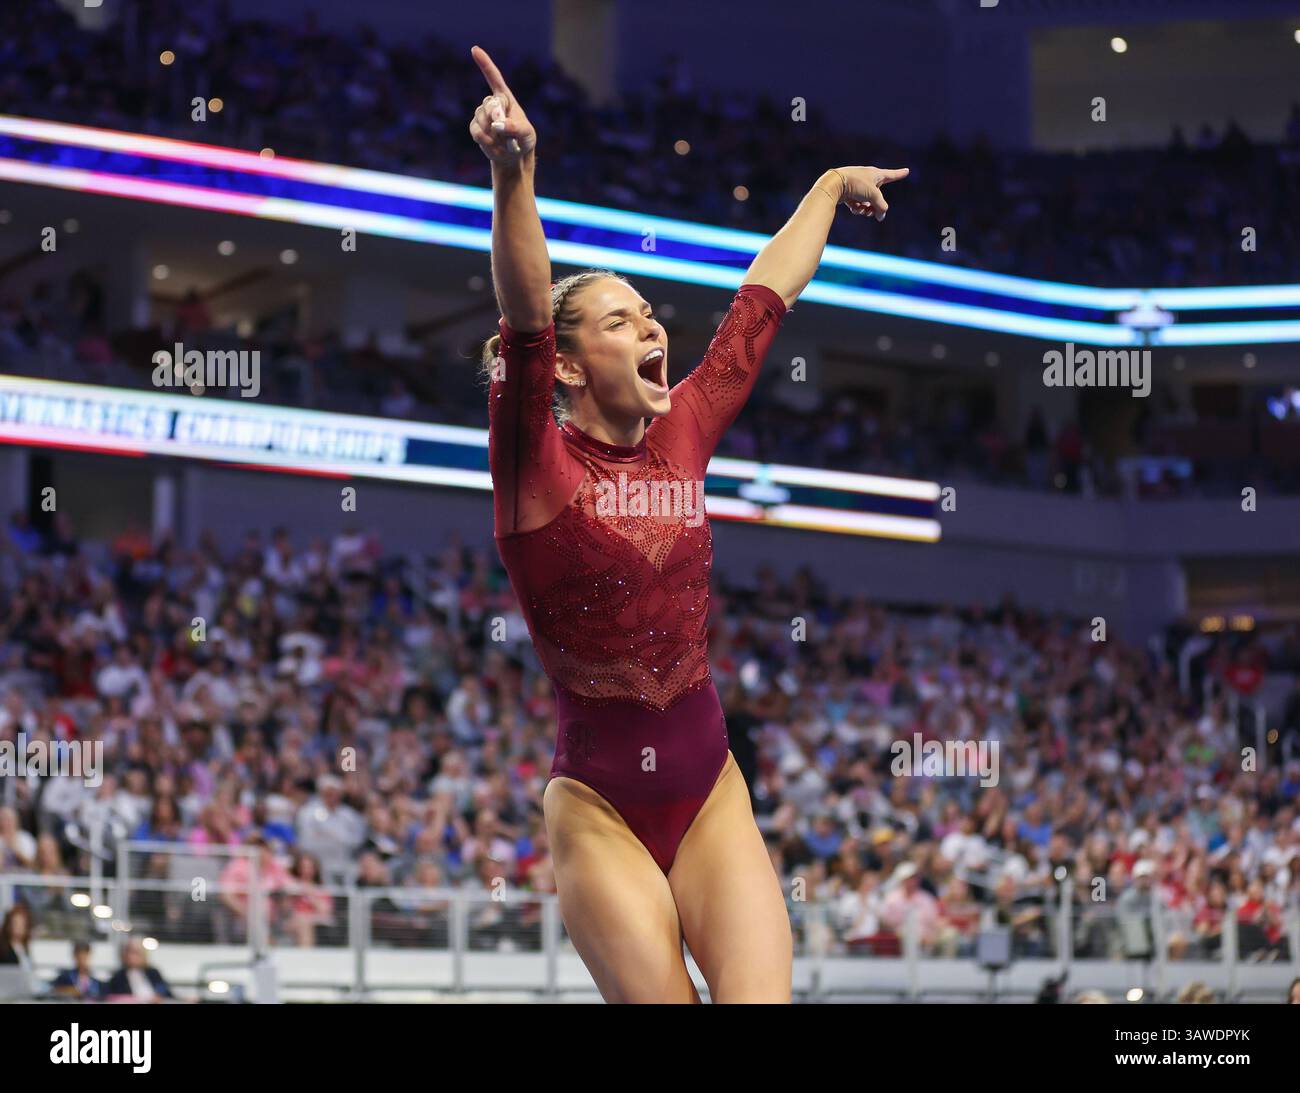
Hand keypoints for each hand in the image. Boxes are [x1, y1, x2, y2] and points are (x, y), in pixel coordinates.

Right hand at [469, 45, 536, 164]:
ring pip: (481, 119)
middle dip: (496, 117)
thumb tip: (497, 125)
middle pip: (489, 104)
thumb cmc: (523, 141)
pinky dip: (486, 141)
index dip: (485, 63)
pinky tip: (495, 146)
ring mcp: (482, 115)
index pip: (494, 78)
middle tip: (502, 129)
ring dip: (493, 133)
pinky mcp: (475, 128)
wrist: (514, 157)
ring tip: (504, 142)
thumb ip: (516, 128)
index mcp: (506, 98)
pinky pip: (477, 132)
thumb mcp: (526, 134)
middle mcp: (492, 103)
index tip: (475, 49)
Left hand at [829, 166, 909, 220]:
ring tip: (862, 211)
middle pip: (878, 196)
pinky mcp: (848, 193)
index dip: (900, 174)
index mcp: (876, 174)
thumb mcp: (873, 196)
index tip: (907, 171)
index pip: (892, 175)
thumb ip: (881, 207)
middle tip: (873, 212)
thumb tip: (881, 217)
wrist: (834, 184)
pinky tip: (854, 209)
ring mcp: (858, 186)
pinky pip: (857, 204)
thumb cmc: (856, 184)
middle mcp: (868, 179)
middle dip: (876, 206)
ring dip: (867, 209)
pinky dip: (857, 208)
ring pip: (867, 202)